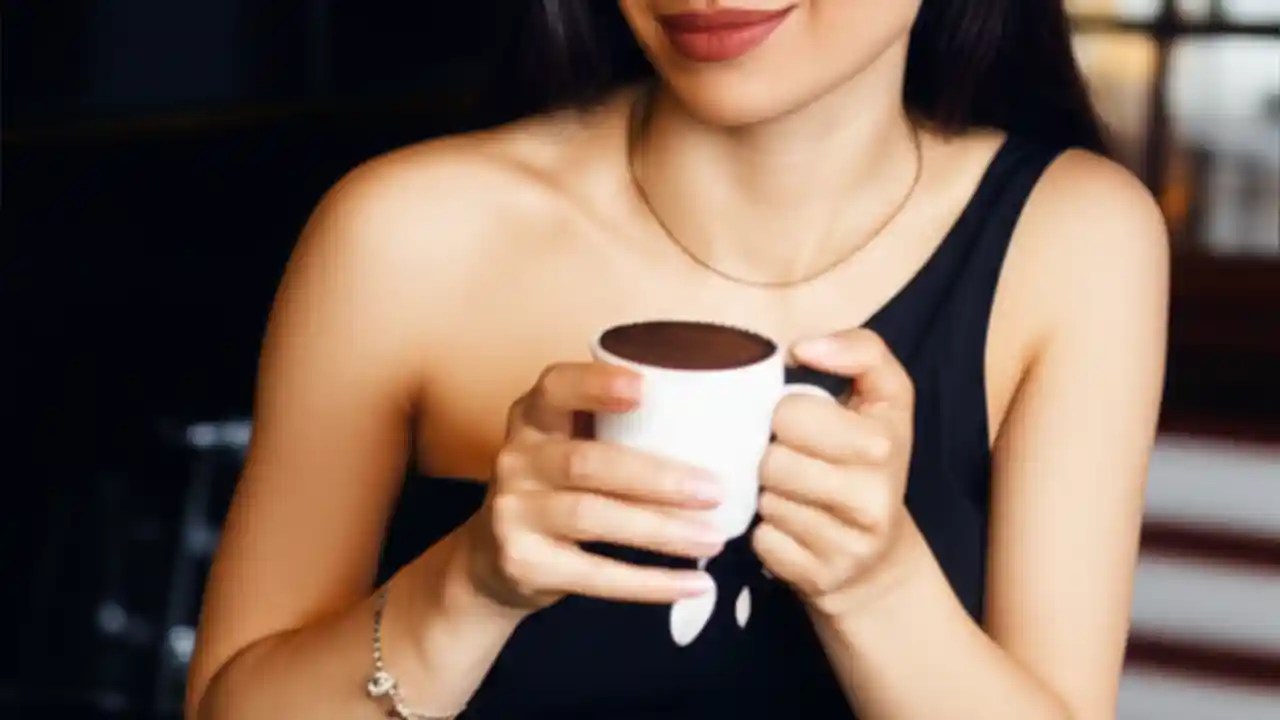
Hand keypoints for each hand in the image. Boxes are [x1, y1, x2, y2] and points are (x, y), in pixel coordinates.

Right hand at [464, 362, 722, 612]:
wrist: (494, 556)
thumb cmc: (558, 487)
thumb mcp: (568, 444)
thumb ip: (617, 429)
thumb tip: (722, 429)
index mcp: (534, 417)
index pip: (556, 388)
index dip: (596, 384)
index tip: (645, 388)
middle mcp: (517, 458)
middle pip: (586, 462)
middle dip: (656, 477)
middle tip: (714, 490)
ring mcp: (514, 512)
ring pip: (592, 516)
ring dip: (661, 530)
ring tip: (712, 539)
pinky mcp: (522, 562)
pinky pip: (594, 574)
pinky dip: (649, 583)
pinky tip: (693, 583)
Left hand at [753, 328, 916, 617]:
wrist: (877, 557)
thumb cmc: (867, 460)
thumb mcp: (882, 396)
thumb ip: (858, 350)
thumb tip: (804, 347)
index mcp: (886, 439)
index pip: (791, 412)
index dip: (787, 415)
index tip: (805, 424)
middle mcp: (875, 495)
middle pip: (773, 461)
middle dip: (773, 456)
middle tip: (793, 461)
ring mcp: (849, 544)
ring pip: (766, 501)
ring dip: (768, 495)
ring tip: (794, 494)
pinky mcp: (820, 577)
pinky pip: (761, 541)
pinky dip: (767, 533)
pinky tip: (792, 530)